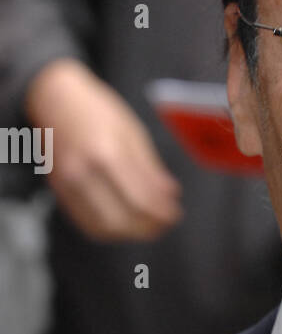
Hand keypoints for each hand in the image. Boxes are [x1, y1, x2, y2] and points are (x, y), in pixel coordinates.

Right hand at [24, 59, 183, 240]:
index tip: (175, 215)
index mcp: (107, 154)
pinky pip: (85, 222)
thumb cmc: (96, 110)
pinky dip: (108, 229)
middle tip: (164, 225)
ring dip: (129, 233)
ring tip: (147, 227)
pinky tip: (124, 223)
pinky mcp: (59, 190)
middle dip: (148, 229)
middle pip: (121, 220)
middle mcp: (84, 173)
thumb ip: (151, 168)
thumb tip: (171, 195)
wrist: (54, 99)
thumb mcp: (132, 131)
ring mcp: (67, 184)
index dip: (162, 214)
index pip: (141, 200)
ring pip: (102, 228)